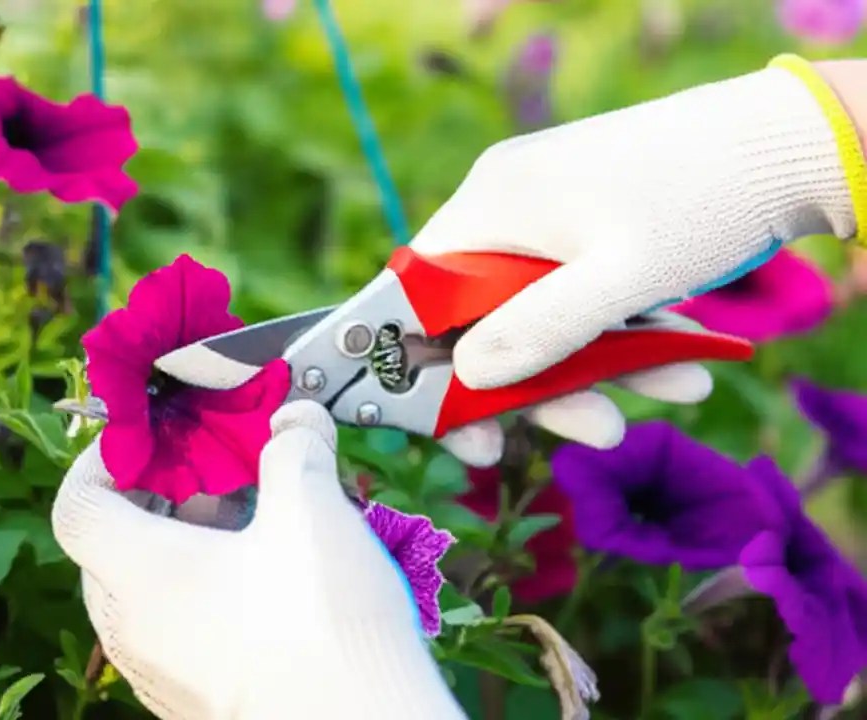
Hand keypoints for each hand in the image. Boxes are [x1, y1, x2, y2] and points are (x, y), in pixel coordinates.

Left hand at [51, 401, 467, 719]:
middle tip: (215, 477)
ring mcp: (161, 673)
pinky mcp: (196, 701)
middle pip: (112, 546)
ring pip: (148, 592)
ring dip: (189, 547)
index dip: (106, 459)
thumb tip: (295, 418)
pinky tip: (272, 583)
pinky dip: (207, 593)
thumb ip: (296, 448)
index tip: (155, 439)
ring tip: (256, 526)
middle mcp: (132, 629)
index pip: (77, 504)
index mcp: (137, 573)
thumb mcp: (311, 509)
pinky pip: (179, 632)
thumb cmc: (319, 624)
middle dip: (160, 500)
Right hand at [415, 64, 857, 465]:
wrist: (790, 143)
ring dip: (600, 363)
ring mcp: (552, 212)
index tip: (462, 427)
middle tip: (592, 430)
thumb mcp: (620, 279)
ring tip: (678, 389)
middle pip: (486, 314)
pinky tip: (681, 360)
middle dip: (540, 381)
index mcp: (493, 201)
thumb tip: (466, 377)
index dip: (427, 364)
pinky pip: (581, 294)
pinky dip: (623, 333)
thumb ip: (539, 329)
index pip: (420, 292)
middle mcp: (509, 202)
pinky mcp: (592, 223)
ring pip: (544, 311)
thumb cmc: (700, 200)